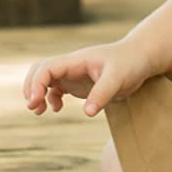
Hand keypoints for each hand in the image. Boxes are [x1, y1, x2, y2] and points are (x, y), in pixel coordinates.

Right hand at [22, 42, 151, 117]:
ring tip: (38, 111)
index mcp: (76, 60)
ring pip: (45, 79)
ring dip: (36, 93)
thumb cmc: (130, 63)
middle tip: (33, 106)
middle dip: (31, 86)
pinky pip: (56, 89)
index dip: (36, 83)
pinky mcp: (78, 83)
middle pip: (39, 70)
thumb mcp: (118, 78)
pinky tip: (56, 109)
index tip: (36, 101)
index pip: (47, 67)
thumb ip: (102, 94)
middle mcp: (71, 66)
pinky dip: (50, 98)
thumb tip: (87, 113)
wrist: (140, 58)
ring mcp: (74, 74)